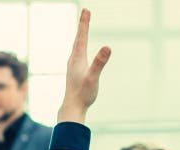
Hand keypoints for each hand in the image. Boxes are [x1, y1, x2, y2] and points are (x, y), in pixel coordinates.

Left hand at [57, 9, 111, 124]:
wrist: (72, 107)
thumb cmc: (83, 94)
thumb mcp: (93, 77)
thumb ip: (100, 62)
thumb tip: (107, 47)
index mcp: (78, 58)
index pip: (82, 37)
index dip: (84, 23)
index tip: (86, 10)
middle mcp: (73, 60)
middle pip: (78, 39)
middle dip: (83, 25)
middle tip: (85, 13)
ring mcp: (72, 66)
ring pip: (76, 47)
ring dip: (80, 36)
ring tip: (82, 29)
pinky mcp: (74, 72)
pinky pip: (77, 54)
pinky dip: (79, 47)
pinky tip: (78, 51)